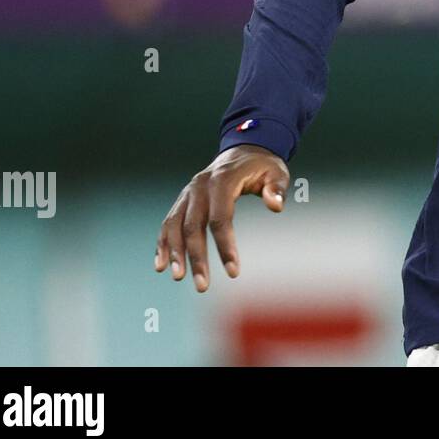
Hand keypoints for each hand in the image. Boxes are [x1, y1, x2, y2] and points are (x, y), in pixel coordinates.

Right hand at [154, 144, 289, 291]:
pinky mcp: (182, 200)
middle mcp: (200, 186)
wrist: (243, 151)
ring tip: (179, 278)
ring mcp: (188, 193)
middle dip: (197, 258)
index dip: (225, 246)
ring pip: (175, 226)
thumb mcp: (277, 172)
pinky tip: (161, 266)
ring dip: (175, 253)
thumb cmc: (263, 167)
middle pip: (193, 226)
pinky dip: (163, 244)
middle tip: (203, 286)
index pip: (220, 218)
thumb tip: (276, 206)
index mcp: (222, 181)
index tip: (233, 272)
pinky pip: (168, 223)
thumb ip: (276, 189)